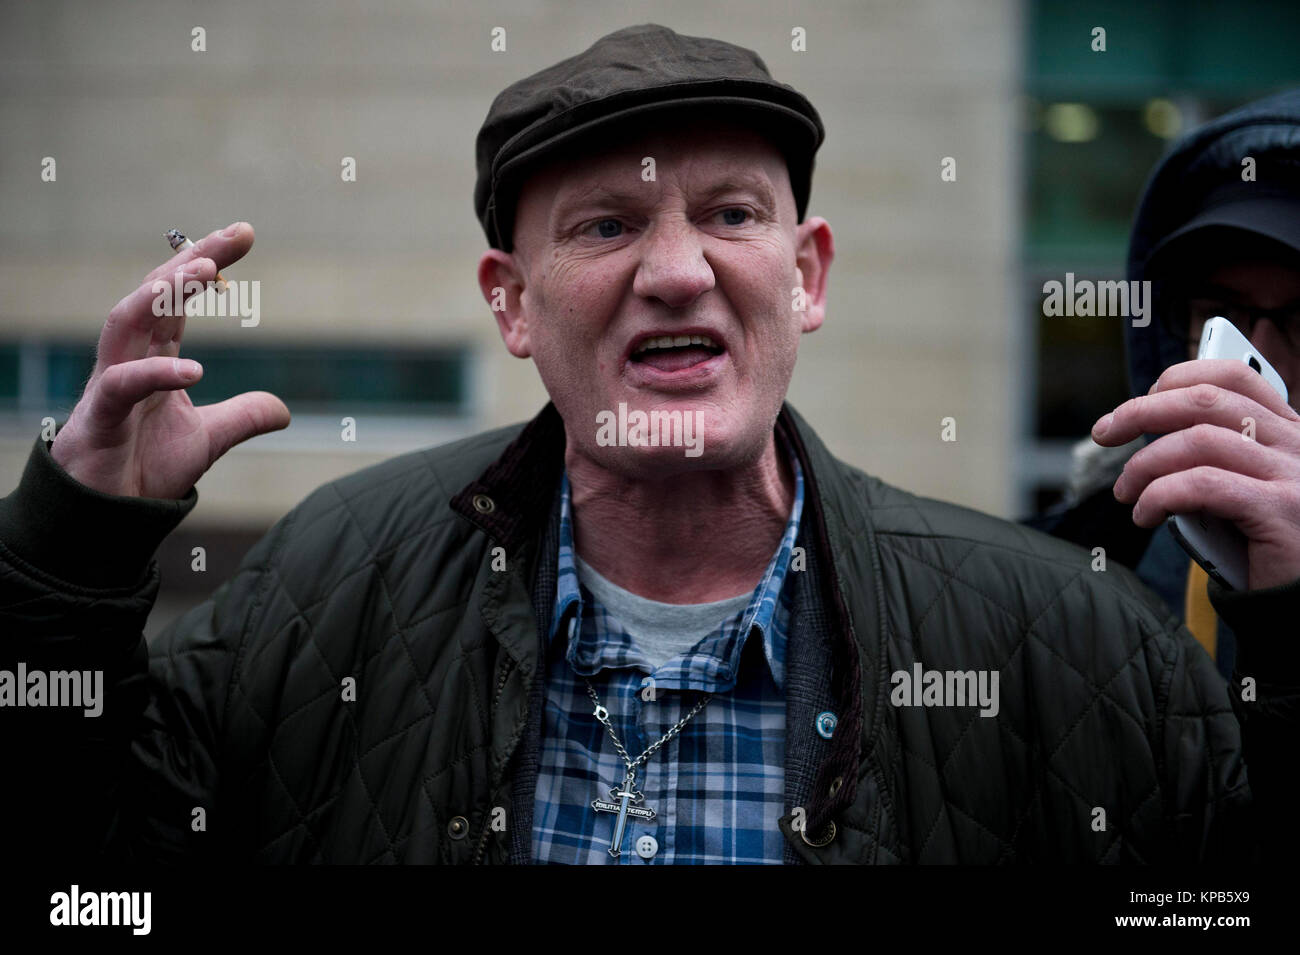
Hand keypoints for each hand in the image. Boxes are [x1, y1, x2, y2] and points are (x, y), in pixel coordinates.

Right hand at [49, 222, 289, 499]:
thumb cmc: (143, 468)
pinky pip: (123, 385)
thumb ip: (243, 417)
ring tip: (204, 272)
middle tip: (233, 236)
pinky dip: (157, 374)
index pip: (179, 298)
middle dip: (191, 261)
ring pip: (126, 321)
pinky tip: (194, 369)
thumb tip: (285, 410)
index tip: (244, 233)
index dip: (207, 263)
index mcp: (153, 356)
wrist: (106, 517)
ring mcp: (110, 384)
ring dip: (162, 294)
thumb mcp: (208, 440)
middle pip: (154, 294)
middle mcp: (128, 359)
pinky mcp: (100, 417)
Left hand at [1092, 359, 1299, 589]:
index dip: (1178, 379)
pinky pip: (1202, 485)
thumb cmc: (1266, 548)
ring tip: (1126, 493)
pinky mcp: (1281, 510)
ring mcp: (1294, 474)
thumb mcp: (1243, 490)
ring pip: (1197, 441)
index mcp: (1288, 430)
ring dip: (1144, 465)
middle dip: (1141, 411)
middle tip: (1104, 433)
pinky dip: (1160, 495)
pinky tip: (1146, 515)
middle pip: (1206, 400)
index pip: (1234, 376)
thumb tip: (1150, 436)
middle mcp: (1297, 443)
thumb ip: (1216, 458)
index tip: (1140, 401)